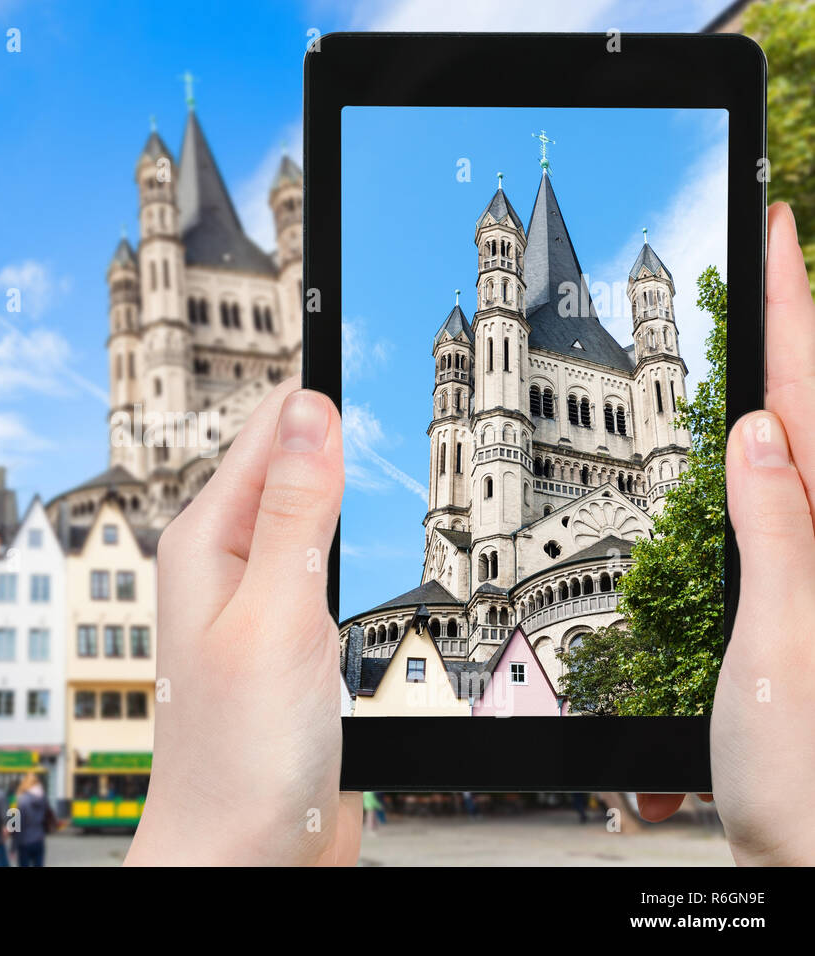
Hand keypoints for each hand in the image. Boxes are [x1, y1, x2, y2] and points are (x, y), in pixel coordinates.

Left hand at [125, 382, 360, 864]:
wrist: (244, 852)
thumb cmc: (240, 754)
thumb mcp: (278, 617)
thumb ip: (298, 513)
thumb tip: (311, 408)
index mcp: (206, 543)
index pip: (265, 430)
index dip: (313, 381)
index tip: (348, 314)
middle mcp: (225, 564)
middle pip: (284, 463)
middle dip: (327, 421)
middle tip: (370, 357)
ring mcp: (257, 602)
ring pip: (305, 512)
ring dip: (338, 475)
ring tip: (365, 419)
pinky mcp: (287, 639)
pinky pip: (319, 564)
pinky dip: (345, 536)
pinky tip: (356, 526)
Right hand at [638, 202, 814, 864]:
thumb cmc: (812, 778)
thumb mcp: (784, 646)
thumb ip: (781, 531)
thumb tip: (766, 429)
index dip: (795, 303)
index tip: (777, 223)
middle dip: (804, 323)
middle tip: (777, 247)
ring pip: (810, 453)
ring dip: (794, 382)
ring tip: (773, 324)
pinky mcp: (807, 604)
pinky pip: (796, 507)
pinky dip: (781, 456)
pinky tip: (769, 445)